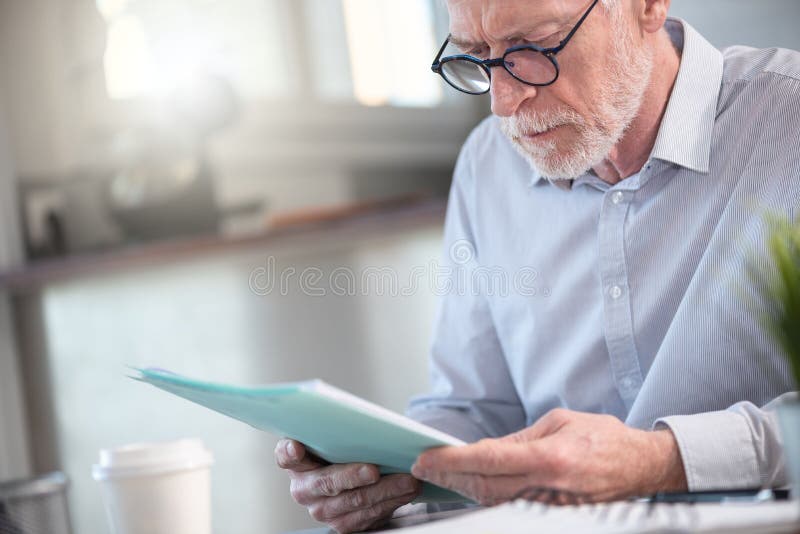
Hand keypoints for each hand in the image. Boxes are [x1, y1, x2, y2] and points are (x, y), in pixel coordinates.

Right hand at [275, 438, 421, 532]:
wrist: (353, 478)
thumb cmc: (343, 452)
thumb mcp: (337, 439)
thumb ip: (340, 431)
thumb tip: (367, 422)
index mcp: (297, 463)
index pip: (286, 456)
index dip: (290, 452)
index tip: (297, 447)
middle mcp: (304, 489)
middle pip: (326, 483)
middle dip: (352, 476)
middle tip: (374, 470)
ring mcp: (322, 510)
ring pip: (353, 502)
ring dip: (384, 491)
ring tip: (406, 479)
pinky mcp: (342, 525)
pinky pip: (367, 516)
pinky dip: (391, 502)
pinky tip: (406, 491)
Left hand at [411, 409, 686, 505]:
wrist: (642, 466)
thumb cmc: (603, 437)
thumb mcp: (559, 422)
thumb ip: (520, 438)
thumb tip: (485, 448)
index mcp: (550, 457)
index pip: (488, 459)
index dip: (452, 460)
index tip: (427, 457)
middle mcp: (547, 486)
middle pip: (483, 485)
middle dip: (448, 477)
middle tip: (423, 467)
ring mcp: (549, 505)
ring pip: (492, 501)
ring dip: (461, 488)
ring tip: (438, 475)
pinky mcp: (552, 514)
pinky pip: (509, 506)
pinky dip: (483, 496)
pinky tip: (468, 485)